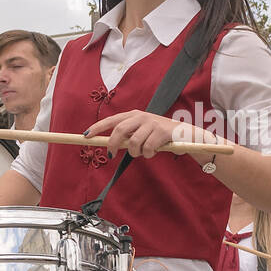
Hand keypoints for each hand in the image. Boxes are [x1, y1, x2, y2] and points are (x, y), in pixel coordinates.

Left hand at [85, 111, 218, 159]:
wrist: (184, 135)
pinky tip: (154, 152)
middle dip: (113, 145)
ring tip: (143, 153)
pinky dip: (148, 154)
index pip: (111, 120)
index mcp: (134, 115)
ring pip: (133, 143)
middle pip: (119, 131)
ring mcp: (151, 123)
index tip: (85, 136)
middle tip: (111, 155)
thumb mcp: (142, 132)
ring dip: (135, 153)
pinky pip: (147, 149)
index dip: (97, 128)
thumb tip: (111, 146)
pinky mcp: (161, 132)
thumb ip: (128, 136)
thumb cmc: (159, 135)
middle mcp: (141, 116)